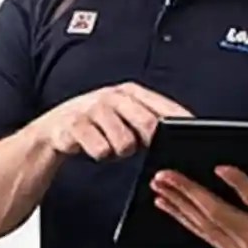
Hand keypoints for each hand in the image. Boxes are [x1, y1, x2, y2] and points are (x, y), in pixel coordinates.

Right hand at [35, 82, 191, 160]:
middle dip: (147, 141)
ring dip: (119, 152)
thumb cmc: (97, 123)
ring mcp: (93, 109)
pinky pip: (100, 150)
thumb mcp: (124, 116)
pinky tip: (92, 147)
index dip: (181, 121)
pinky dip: (100, 155)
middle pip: (147, 124)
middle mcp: (113, 96)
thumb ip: (150, 120)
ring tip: (109, 145)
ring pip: (124, 143)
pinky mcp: (74, 125)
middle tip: (138, 145)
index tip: (193, 134)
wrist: (54, 128)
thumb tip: (180, 132)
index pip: (164, 105)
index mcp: (130, 92)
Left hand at [151, 161, 247, 247]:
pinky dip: (182, 219)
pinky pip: (202, 234)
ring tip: (158, 186)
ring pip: (203, 223)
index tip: (221, 166)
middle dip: (189, 192)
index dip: (238, 184)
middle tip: (167, 174)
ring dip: (178, 203)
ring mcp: (240, 246)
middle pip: (216, 212)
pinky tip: (166, 205)